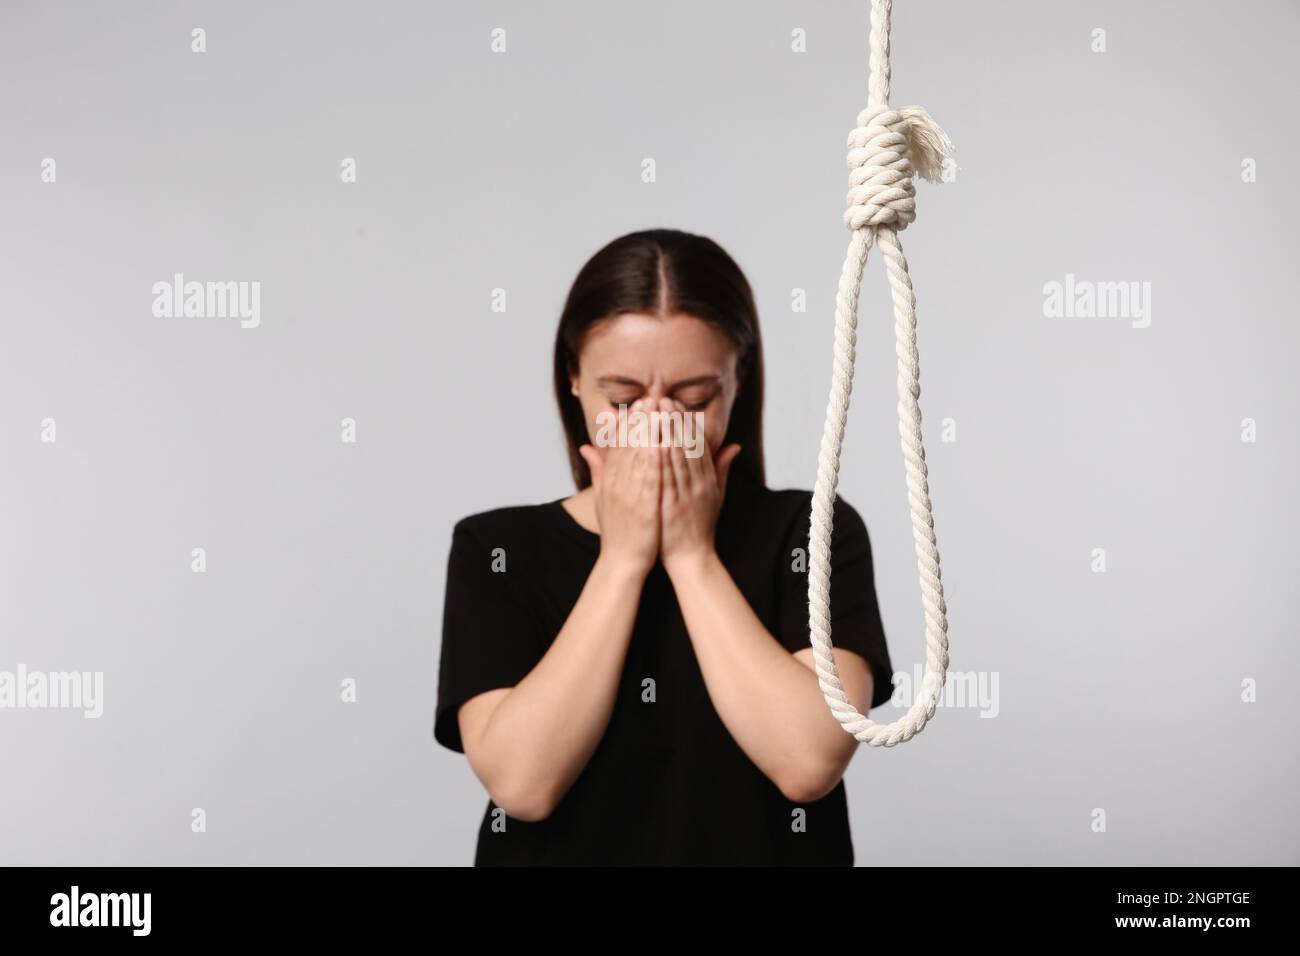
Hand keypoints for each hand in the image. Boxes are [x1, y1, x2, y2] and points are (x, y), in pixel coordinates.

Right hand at [578, 400, 661, 575]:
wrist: (622, 561)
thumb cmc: (618, 530)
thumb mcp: (604, 497)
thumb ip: (598, 470)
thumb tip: (586, 447)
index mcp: (609, 480)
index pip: (618, 444)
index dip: (630, 422)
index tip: (640, 404)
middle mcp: (616, 484)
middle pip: (629, 446)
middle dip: (642, 420)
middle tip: (652, 397)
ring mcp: (628, 495)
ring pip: (639, 457)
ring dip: (651, 432)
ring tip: (661, 411)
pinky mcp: (641, 507)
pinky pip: (649, 479)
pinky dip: (656, 460)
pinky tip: (664, 443)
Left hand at [655, 397, 740, 574]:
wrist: (691, 558)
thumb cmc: (700, 526)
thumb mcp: (717, 495)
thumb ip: (722, 469)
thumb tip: (735, 445)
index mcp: (707, 479)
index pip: (696, 443)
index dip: (683, 421)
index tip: (672, 403)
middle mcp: (697, 484)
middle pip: (684, 445)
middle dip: (671, 420)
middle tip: (659, 397)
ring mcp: (683, 495)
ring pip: (674, 458)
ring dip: (662, 432)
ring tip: (651, 411)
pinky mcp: (670, 506)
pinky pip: (663, 479)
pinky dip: (656, 459)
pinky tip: (647, 442)